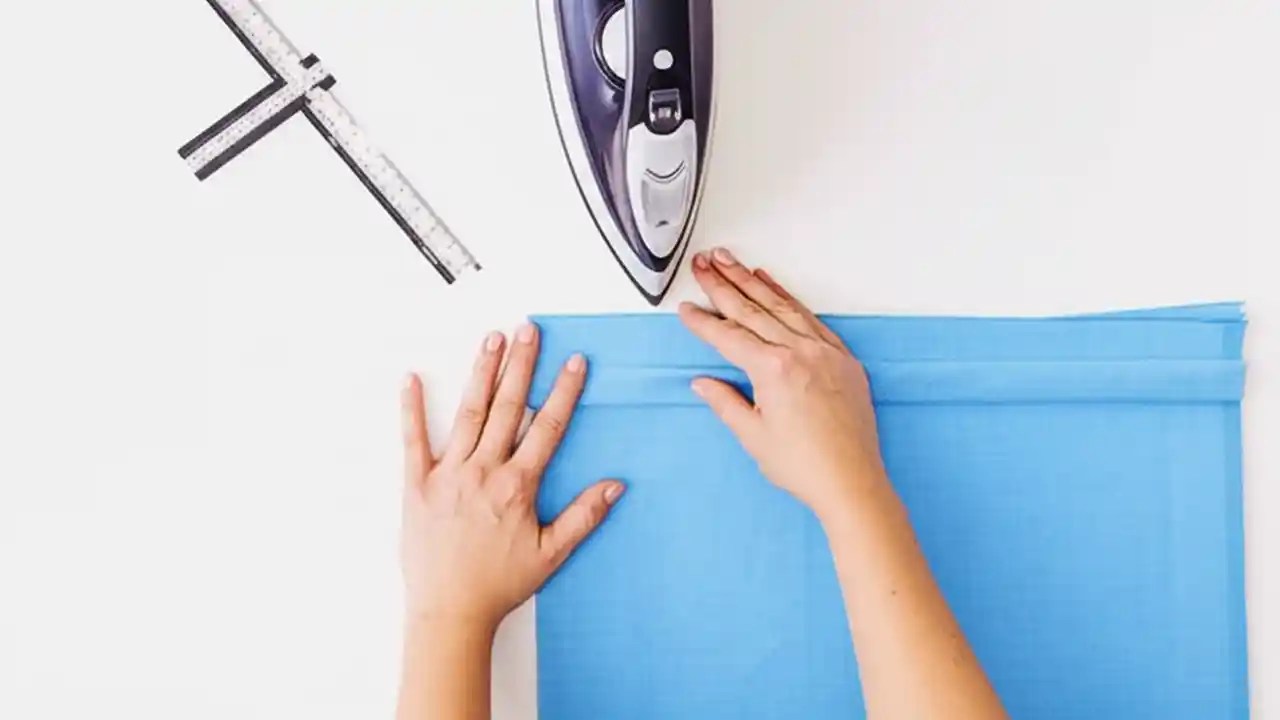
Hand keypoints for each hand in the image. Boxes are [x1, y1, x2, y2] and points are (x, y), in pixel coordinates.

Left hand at [399, 324, 624, 633]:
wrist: (449, 611)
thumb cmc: (499, 584)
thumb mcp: (551, 553)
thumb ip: (583, 515)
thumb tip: (614, 486)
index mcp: (517, 486)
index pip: (546, 426)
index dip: (563, 391)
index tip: (574, 362)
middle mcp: (483, 471)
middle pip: (507, 407)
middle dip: (521, 365)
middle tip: (529, 330)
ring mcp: (447, 474)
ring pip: (469, 413)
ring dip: (482, 373)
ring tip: (492, 339)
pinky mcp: (416, 485)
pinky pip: (413, 440)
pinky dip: (411, 409)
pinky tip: (411, 379)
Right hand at [678, 248, 888, 521]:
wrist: (852, 482)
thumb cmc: (804, 466)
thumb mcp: (753, 436)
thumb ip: (726, 402)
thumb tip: (704, 382)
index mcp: (773, 370)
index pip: (729, 336)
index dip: (703, 322)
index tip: (686, 308)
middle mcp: (800, 352)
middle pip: (752, 309)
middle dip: (723, 284)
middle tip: (703, 263)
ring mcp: (824, 351)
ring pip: (782, 306)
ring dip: (753, 282)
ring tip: (731, 261)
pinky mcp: (843, 358)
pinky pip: (811, 318)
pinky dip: (789, 299)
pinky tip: (772, 285)